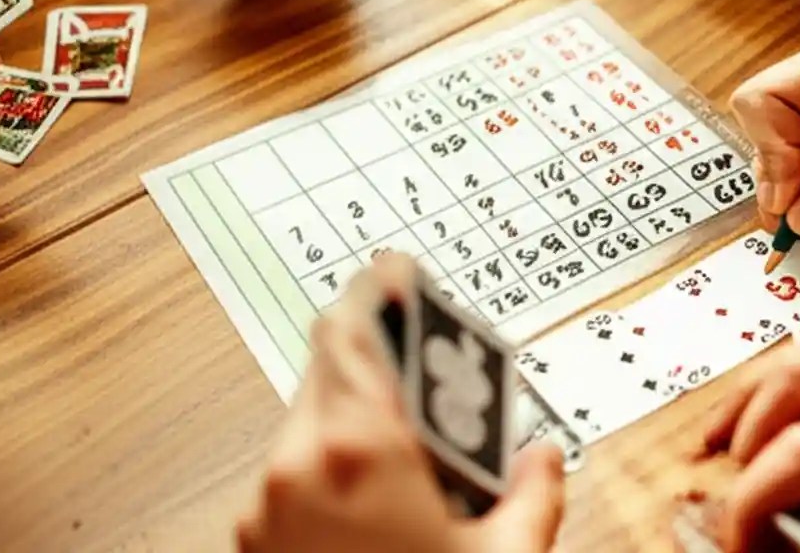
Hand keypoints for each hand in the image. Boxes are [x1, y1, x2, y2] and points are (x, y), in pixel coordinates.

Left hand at [236, 255, 565, 552]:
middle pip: (332, 371)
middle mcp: (294, 466)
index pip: (352, 327)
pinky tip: (388, 501)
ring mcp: (264, 507)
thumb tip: (543, 461)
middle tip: (439, 379)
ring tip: (425, 455)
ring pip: (312, 423)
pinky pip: (297, 472)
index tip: (399, 272)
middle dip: (386, 365)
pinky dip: (338, 464)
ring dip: (363, 418)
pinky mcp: (256, 540)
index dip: (378, 289)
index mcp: (354, 450)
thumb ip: (534, 498)